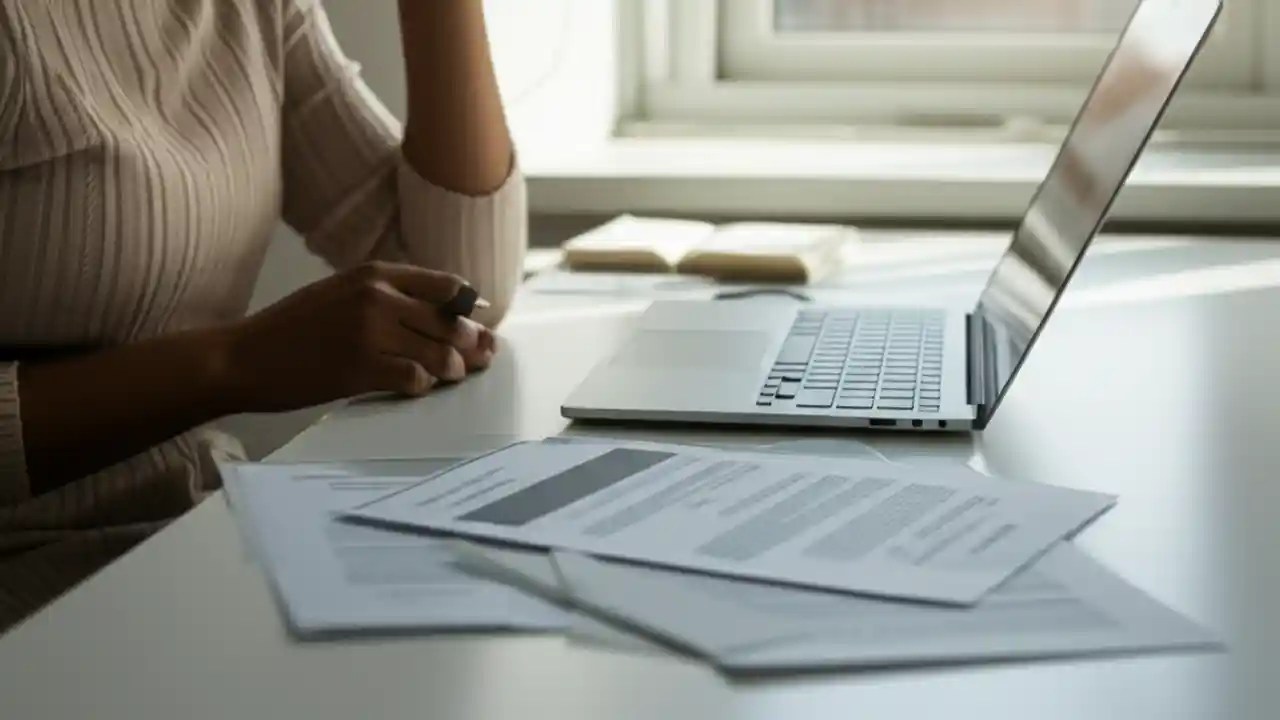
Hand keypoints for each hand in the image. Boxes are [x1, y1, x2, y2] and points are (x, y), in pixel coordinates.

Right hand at [220, 261, 497, 411]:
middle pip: (450, 322)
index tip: (479, 323)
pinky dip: (424, 385)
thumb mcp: (340, 293)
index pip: (446, 286)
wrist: (243, 357)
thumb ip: (386, 296)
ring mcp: (370, 332)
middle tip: (484, 358)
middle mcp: (377, 297)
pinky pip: (415, 377)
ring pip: (440, 352)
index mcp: (374, 274)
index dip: (470, 308)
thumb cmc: (292, 329)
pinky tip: (418, 387)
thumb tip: (441, 313)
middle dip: (473, 343)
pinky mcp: (361, 368)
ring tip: (453, 376)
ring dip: (453, 369)